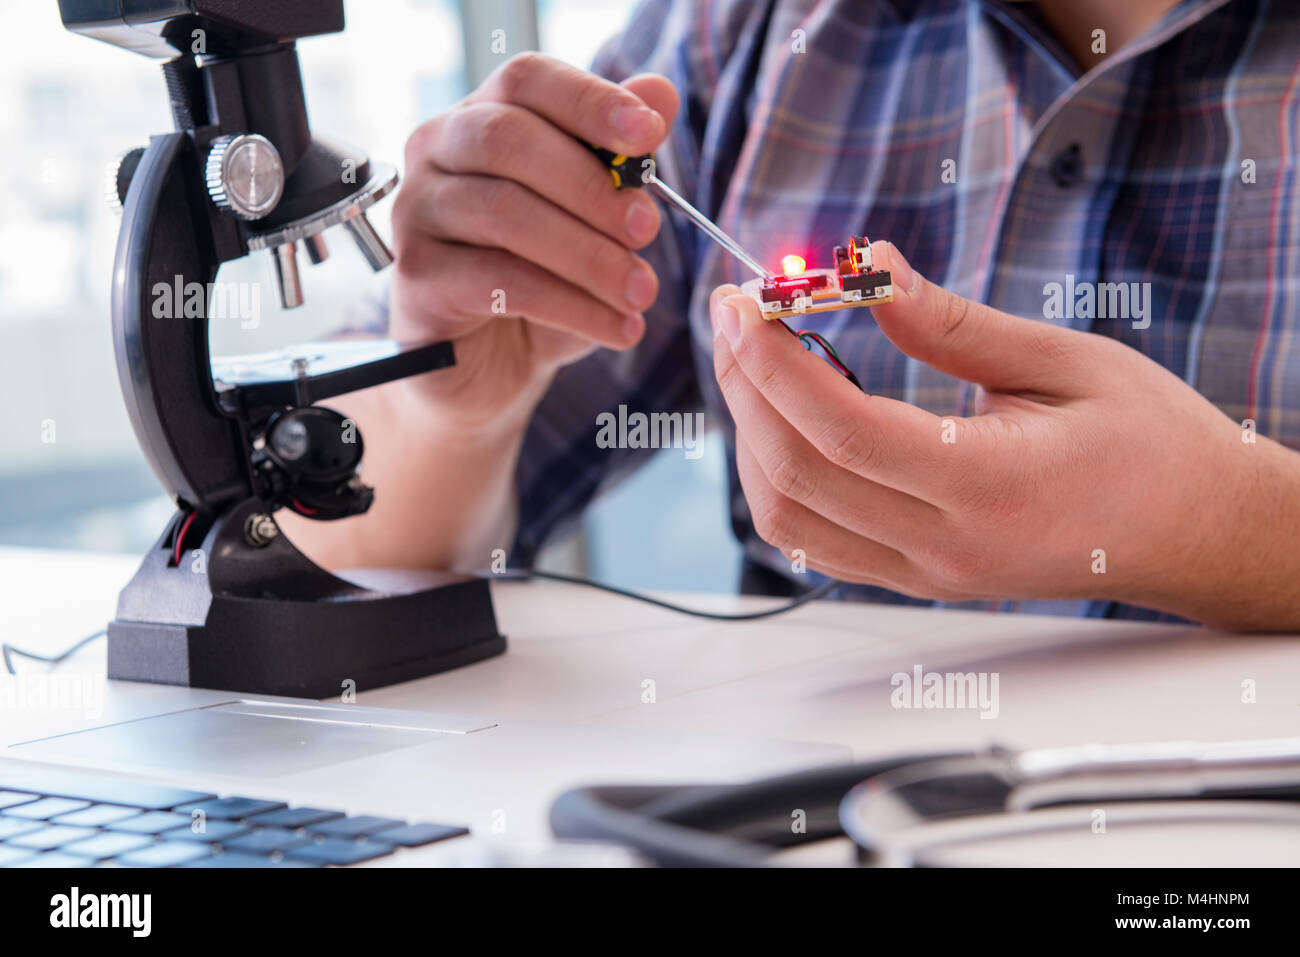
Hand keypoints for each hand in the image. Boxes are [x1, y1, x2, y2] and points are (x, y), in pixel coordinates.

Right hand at [390, 53, 678, 430]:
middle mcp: (435, 153)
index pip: (526, 80)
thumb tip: (661, 93)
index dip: (589, 101)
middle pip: (507, 139)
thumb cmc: (541, 278)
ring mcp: (417, 214)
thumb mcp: (593, 220)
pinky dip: (570, 305)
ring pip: (504, 213)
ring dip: (588, 255)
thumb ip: (619, 156)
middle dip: (591, 186)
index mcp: (480, 118)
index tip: (650, 133)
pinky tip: (616, 328)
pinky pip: (498, 282)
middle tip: (648, 229)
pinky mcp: (416, 279)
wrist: (491, 363)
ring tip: (641, 292)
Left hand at [710, 242, 1299, 629]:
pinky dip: (778, 477)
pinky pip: (816, 540)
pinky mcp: (916, 579)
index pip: (842, 430)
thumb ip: (954, 323)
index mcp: (991, 485)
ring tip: (753, 358)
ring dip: (751, 434)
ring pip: (790, 519)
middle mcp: (945, 546)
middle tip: (735, 313)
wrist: (1196, 533)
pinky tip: (784, 418)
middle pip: (796, 475)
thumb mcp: (1067, 360)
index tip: (743, 300)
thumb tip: (866, 267)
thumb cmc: (1152, 440)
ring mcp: (925, 574)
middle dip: (744, 386)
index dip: (774, 362)